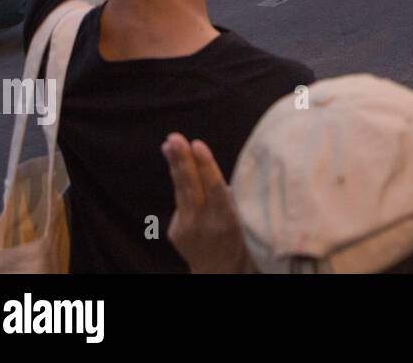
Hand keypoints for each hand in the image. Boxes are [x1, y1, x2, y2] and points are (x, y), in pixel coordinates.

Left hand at [161, 133, 252, 273]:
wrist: (220, 274)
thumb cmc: (242, 241)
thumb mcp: (243, 219)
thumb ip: (228, 197)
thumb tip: (208, 168)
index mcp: (226, 220)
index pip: (213, 187)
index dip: (205, 165)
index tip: (197, 144)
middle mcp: (202, 224)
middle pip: (191, 187)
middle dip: (182, 160)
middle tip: (174, 138)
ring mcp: (185, 229)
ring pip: (181, 192)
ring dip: (175, 165)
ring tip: (169, 143)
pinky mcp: (174, 231)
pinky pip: (182, 203)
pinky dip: (183, 186)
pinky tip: (180, 168)